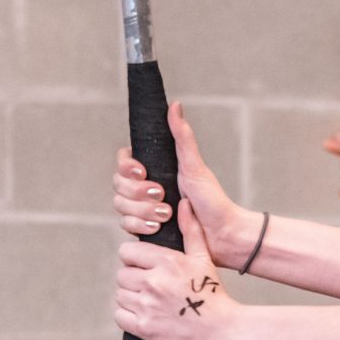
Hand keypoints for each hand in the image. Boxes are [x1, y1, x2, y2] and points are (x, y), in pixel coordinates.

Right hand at [112, 101, 259, 269]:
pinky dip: (140, 225)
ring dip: (142, 210)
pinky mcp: (144, 228)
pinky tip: (157, 227)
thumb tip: (175, 105)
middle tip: (162, 195)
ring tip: (166, 215)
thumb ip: (182, 137)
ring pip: (120, 205)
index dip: (127, 167)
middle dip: (138, 192)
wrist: (221, 234)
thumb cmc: (212, 199)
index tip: (142, 172)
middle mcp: (145, 188)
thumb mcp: (195, 166)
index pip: (123, 161)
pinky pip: (126, 225)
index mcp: (155, 169)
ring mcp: (143, 208)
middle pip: (118, 184)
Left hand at [115, 198, 241, 339]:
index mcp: (166, 262)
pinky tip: (142, 316)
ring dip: (131, 298)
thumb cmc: (213, 296)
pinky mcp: (144, 327)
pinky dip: (127, 316)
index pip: (127, 252)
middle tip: (150, 288)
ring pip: (120, 295)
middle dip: (133, 280)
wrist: (223, 333)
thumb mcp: (204, 260)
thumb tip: (183, 204)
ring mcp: (147, 305)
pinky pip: (120, 316)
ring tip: (149, 302)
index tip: (144, 267)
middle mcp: (153, 282)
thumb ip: (191, 231)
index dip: (134, 259)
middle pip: (122, 275)